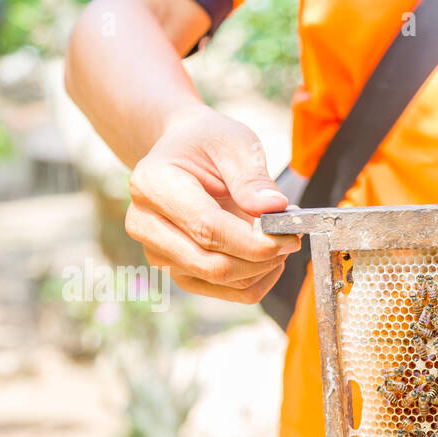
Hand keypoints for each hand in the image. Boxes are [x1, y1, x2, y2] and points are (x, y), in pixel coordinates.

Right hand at [125, 107, 300, 301]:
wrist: (185, 154)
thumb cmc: (209, 144)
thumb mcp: (234, 143)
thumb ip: (252, 177)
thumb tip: (274, 208)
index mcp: (153, 185)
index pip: (208, 229)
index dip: (254, 241)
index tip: (290, 236)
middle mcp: (145, 224)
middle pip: (213, 265)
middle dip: (262, 258)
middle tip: (292, 238)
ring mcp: (158, 253)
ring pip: (222, 282)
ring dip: (262, 269)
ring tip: (279, 238)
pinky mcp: (178, 272)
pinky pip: (227, 292)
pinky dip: (257, 280)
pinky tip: (268, 257)